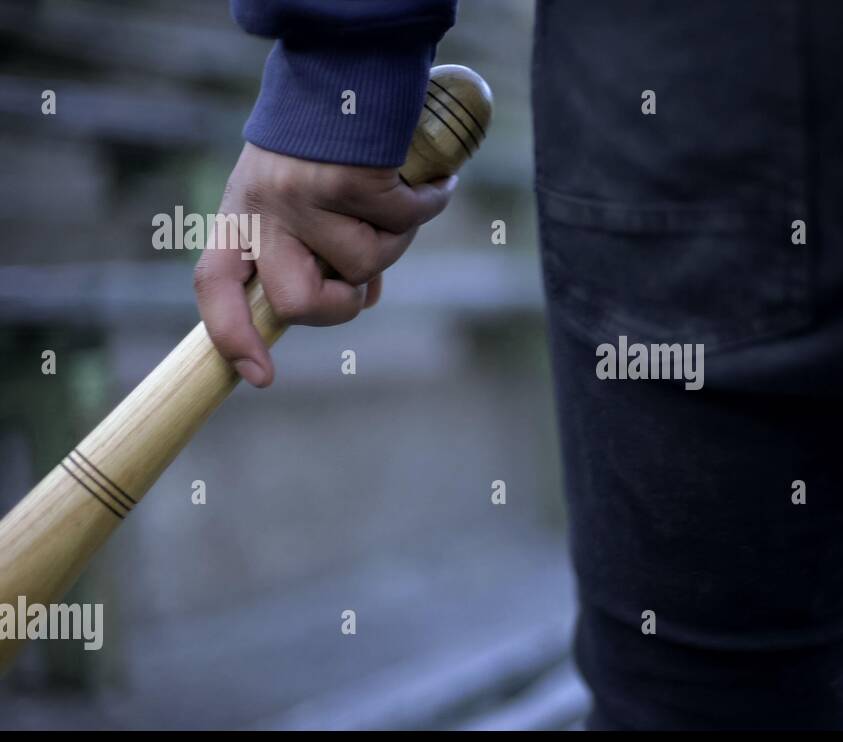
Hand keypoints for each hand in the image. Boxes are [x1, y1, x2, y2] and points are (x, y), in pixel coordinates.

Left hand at [193, 142, 455, 386]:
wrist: (348, 65)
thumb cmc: (329, 140)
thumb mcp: (298, 194)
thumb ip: (314, 249)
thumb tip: (359, 301)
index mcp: (241, 214)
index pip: (216, 285)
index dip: (234, 336)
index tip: (262, 379)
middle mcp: (262, 207)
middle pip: (300, 302)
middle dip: (345, 305)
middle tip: (368, 285)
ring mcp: (302, 194)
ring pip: (367, 266)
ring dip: (397, 240)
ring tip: (395, 198)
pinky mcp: (348, 177)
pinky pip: (404, 222)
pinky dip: (428, 203)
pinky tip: (430, 181)